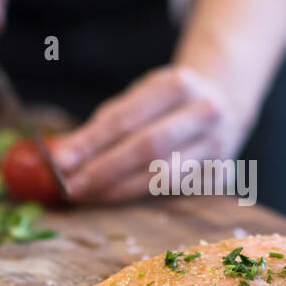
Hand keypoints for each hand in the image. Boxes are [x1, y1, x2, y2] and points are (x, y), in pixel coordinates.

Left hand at [50, 64, 248, 203]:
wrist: (225, 100)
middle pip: (146, 149)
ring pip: (162, 177)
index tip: (59, 163)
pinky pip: (173, 192)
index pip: (125, 119)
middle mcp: (203, 113)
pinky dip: (141, 197)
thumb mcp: (141, 96)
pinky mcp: (221, 174)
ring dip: (119, 190)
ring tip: (89, 196)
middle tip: (71, 188)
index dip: (89, 143)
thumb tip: (64, 155)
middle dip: (103, 172)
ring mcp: (217, 146)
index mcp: (177, 85)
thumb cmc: (168, 101)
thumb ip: (106, 124)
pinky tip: (117, 199)